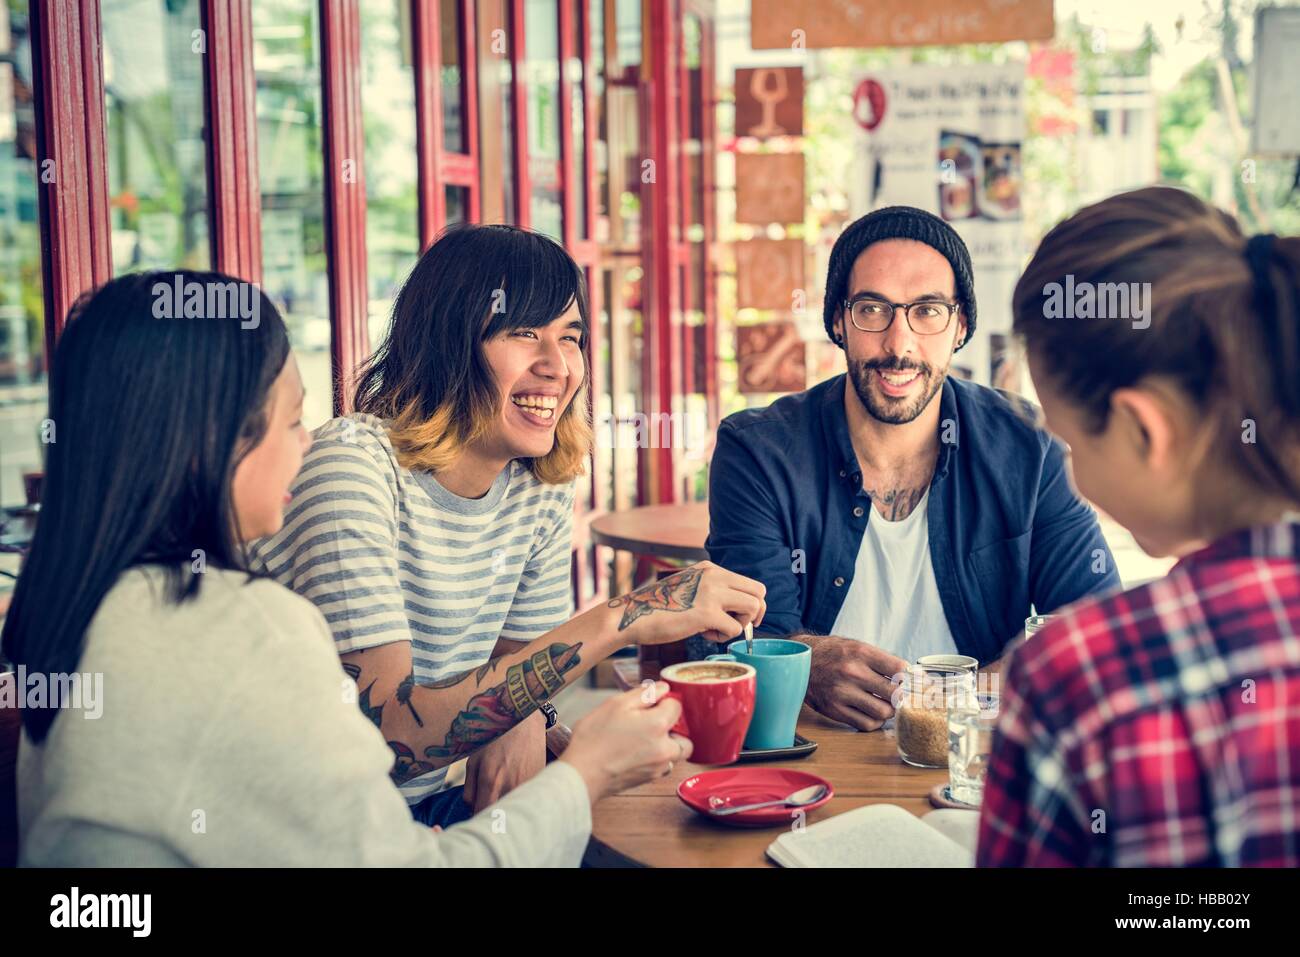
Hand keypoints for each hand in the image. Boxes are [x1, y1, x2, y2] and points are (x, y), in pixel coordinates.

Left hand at [463, 710, 546, 810]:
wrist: (523, 720)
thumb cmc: (493, 738)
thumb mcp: (473, 760)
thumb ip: (469, 789)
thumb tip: (472, 809)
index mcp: (490, 781)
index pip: (482, 814)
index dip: (479, 817)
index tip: (478, 814)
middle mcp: (510, 785)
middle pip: (500, 815)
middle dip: (494, 815)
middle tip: (490, 805)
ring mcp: (527, 783)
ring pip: (516, 806)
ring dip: (509, 805)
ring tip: (504, 793)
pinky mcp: (539, 779)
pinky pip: (528, 796)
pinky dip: (522, 796)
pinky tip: (517, 784)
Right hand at [560, 683, 692, 802]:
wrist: (581, 774)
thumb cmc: (594, 738)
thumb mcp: (615, 704)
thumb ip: (644, 694)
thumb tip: (662, 689)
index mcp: (658, 725)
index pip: (677, 706)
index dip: (664, 700)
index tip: (652, 702)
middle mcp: (665, 748)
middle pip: (685, 736)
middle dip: (675, 727)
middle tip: (654, 722)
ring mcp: (659, 766)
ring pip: (676, 754)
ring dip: (667, 744)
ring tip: (644, 738)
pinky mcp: (650, 779)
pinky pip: (664, 766)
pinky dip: (657, 758)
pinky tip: (637, 752)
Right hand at [606, 561, 765, 646]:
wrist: (633, 614)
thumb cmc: (658, 607)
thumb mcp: (687, 586)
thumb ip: (709, 589)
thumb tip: (733, 606)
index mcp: (710, 568)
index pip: (749, 582)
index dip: (750, 603)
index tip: (740, 616)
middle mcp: (714, 576)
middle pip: (759, 592)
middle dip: (755, 613)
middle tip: (740, 625)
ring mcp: (711, 593)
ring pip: (753, 607)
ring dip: (740, 624)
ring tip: (717, 629)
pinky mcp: (706, 613)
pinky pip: (735, 628)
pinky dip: (723, 637)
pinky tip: (704, 635)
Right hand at [804, 635, 907, 731]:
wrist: (800, 662)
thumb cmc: (832, 653)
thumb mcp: (856, 646)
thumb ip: (882, 661)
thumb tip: (911, 677)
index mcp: (860, 653)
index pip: (899, 668)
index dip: (909, 677)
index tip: (910, 681)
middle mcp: (852, 672)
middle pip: (894, 693)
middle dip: (901, 696)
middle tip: (899, 695)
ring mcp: (842, 693)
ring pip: (883, 712)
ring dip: (888, 711)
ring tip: (884, 704)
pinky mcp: (834, 709)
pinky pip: (866, 724)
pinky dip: (874, 721)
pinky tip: (870, 712)